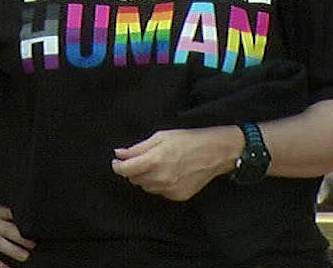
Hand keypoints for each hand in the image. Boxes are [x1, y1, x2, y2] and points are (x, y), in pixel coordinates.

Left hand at [111, 126, 236, 201]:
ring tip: (160, 165)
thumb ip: (137, 147)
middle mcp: (161, 178)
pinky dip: (160, 184)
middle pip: (134, 179)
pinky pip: (160, 192)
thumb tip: (119, 153)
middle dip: (134, 170)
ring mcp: (170, 189)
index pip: (125, 170)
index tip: (117, 162)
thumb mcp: (161, 137)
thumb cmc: (188, 140)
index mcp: (154, 160)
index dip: (117, 166)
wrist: (215, 152)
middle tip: (143, 159)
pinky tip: (170, 173)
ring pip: (146, 187)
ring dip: (146, 178)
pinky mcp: (178, 196)